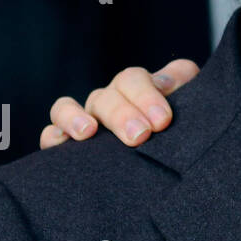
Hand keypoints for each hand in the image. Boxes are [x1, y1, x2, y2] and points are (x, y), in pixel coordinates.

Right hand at [40, 59, 199, 148]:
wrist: (173, 161)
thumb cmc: (180, 125)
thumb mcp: (189, 100)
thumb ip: (182, 81)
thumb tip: (164, 82)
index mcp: (135, 86)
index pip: (132, 79)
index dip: (146, 96)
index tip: (163, 121)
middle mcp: (107, 100)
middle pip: (105, 97)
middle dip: (122, 114)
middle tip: (140, 136)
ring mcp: (84, 120)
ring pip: (66, 107)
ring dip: (74, 117)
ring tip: (88, 132)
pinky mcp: (66, 144)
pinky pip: (50, 135)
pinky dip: (52, 135)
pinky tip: (61, 143)